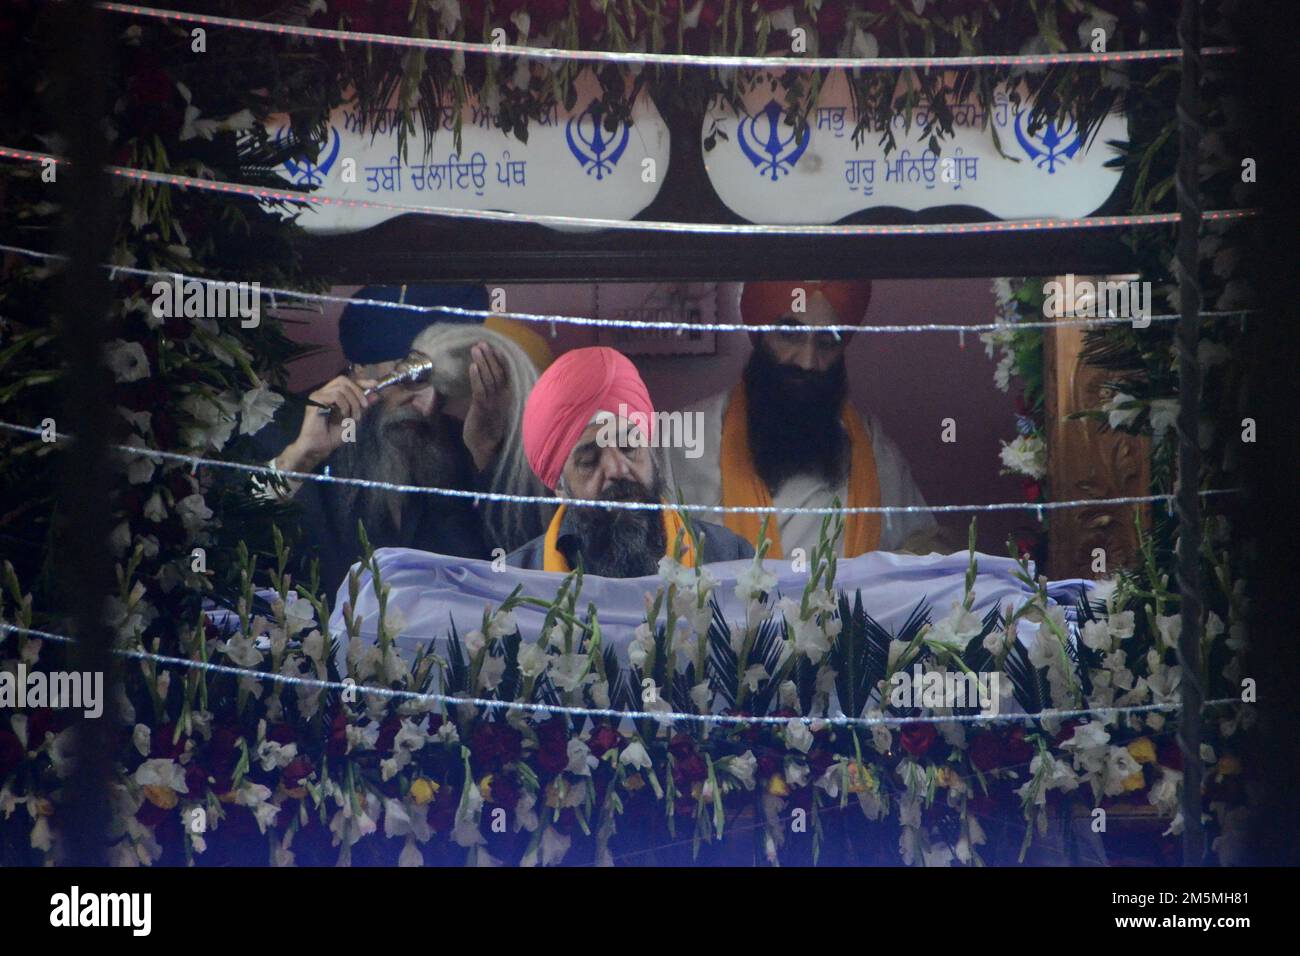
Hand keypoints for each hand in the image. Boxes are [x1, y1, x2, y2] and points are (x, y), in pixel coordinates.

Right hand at [279, 374, 375, 472]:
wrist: (319, 447)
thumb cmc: (332, 436)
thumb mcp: (353, 419)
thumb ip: (362, 407)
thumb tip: (375, 394)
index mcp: (330, 395)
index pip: (346, 381)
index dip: (361, 381)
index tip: (374, 384)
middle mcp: (323, 392)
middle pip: (343, 380)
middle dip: (358, 391)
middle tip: (365, 406)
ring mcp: (318, 395)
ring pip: (342, 388)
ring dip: (353, 403)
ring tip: (354, 418)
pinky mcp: (315, 400)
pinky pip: (336, 396)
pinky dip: (345, 406)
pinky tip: (343, 416)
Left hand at [462, 341, 509, 471]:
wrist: (486, 449)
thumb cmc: (487, 429)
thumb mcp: (491, 408)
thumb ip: (489, 394)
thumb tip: (481, 379)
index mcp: (507, 397)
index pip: (506, 374)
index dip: (500, 360)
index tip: (494, 347)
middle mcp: (503, 398)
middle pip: (498, 373)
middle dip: (490, 357)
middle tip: (482, 343)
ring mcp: (494, 403)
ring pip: (489, 379)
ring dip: (482, 363)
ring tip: (476, 349)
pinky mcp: (483, 409)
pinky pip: (480, 390)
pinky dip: (476, 378)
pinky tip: (472, 366)